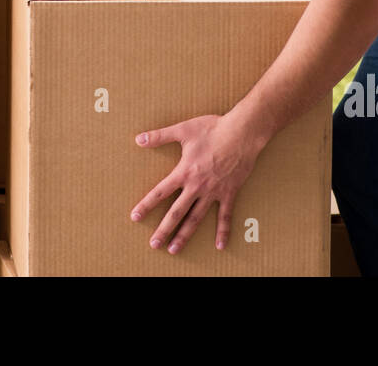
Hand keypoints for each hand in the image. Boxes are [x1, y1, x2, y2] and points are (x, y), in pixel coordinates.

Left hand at [129, 112, 265, 253]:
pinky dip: (223, 231)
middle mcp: (197, 186)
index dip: (146, 205)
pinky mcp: (229, 193)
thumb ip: (160, 136)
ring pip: (196, 218)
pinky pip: (225, 216)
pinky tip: (220, 246)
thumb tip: (138, 139)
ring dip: (185, 235)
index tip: (135, 217)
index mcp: (184, 171)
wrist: (242, 133)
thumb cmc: (212, 129)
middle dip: (164, 229)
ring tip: (174, 249)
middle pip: (176, 212)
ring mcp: (213, 192)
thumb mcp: (183, 130)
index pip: (160, 192)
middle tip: (154, 244)